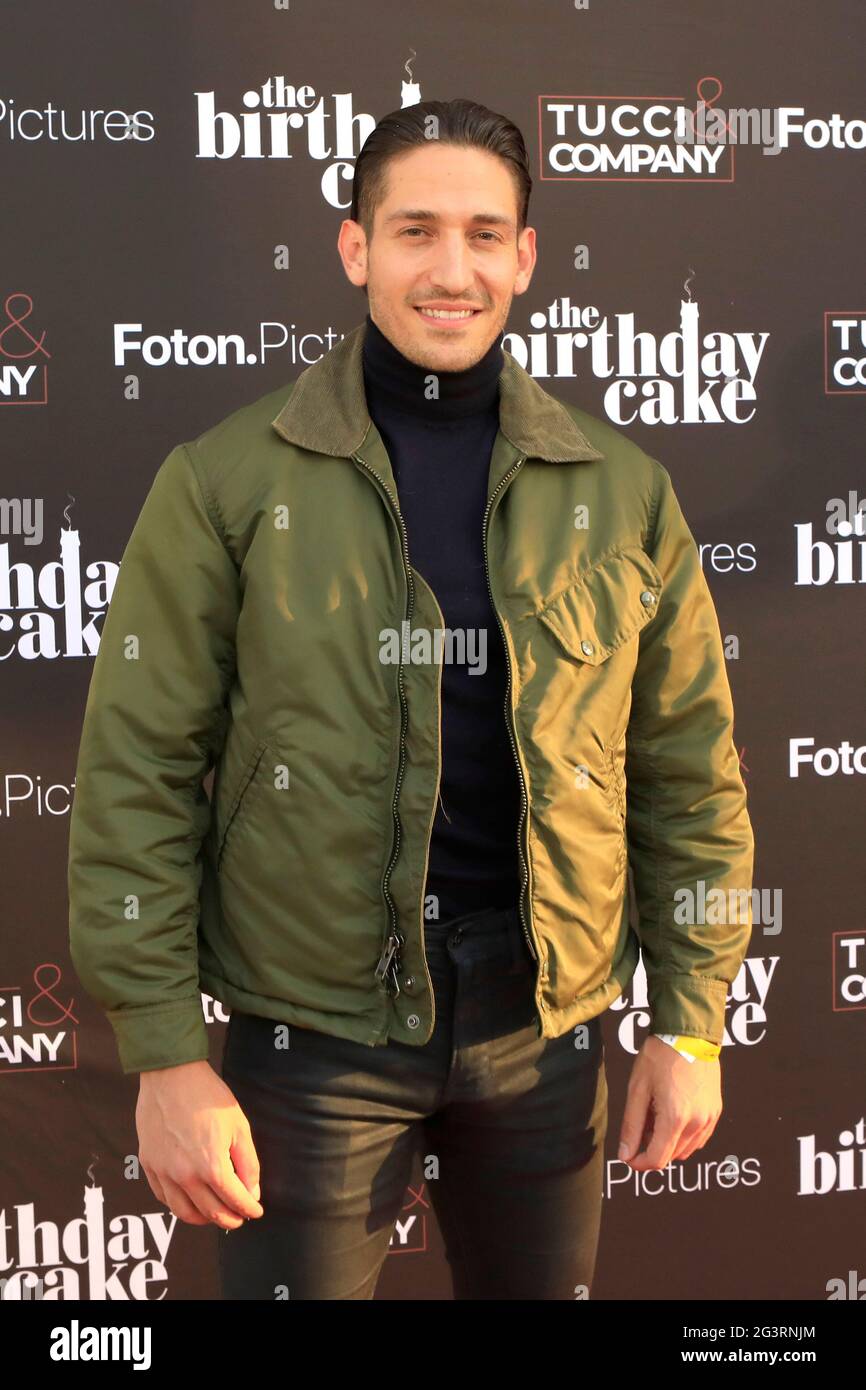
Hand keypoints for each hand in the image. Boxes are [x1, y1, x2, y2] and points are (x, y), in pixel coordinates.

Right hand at [136, 1059, 263, 1228]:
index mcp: (211, 1166)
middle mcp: (185, 1175)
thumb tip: (251, 1192)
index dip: (249, 1209)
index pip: (234, 1200)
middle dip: (229, 1219)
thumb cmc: (208, 1095)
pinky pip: (163, 1197)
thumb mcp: (239, 1126)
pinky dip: (178, 1206)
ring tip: (215, 1214)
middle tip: (239, 1218)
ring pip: (183, 1213)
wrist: (171, 1074)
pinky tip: (190, 1200)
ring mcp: (163, 1171)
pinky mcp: (148, 1164)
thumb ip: (248, 1163)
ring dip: (203, 1220)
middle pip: (210, 1212)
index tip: (256, 1211)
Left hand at [617, 1035, 721, 1170]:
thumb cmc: (660, 1056)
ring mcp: (710, 1118)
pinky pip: (700, 1137)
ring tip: (655, 1116)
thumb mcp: (638, 1089)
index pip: (657, 1160)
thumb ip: (632, 1125)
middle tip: (640, 1126)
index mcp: (675, 1118)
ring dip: (669, 1143)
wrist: (688, 1034)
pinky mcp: (716, 1111)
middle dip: (652, 1149)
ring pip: (687, 1150)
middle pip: (671, 1156)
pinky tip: (673, 1115)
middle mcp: (697, 1123)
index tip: (628, 1155)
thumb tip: (626, 1154)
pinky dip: (684, 1136)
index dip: (639, 1163)